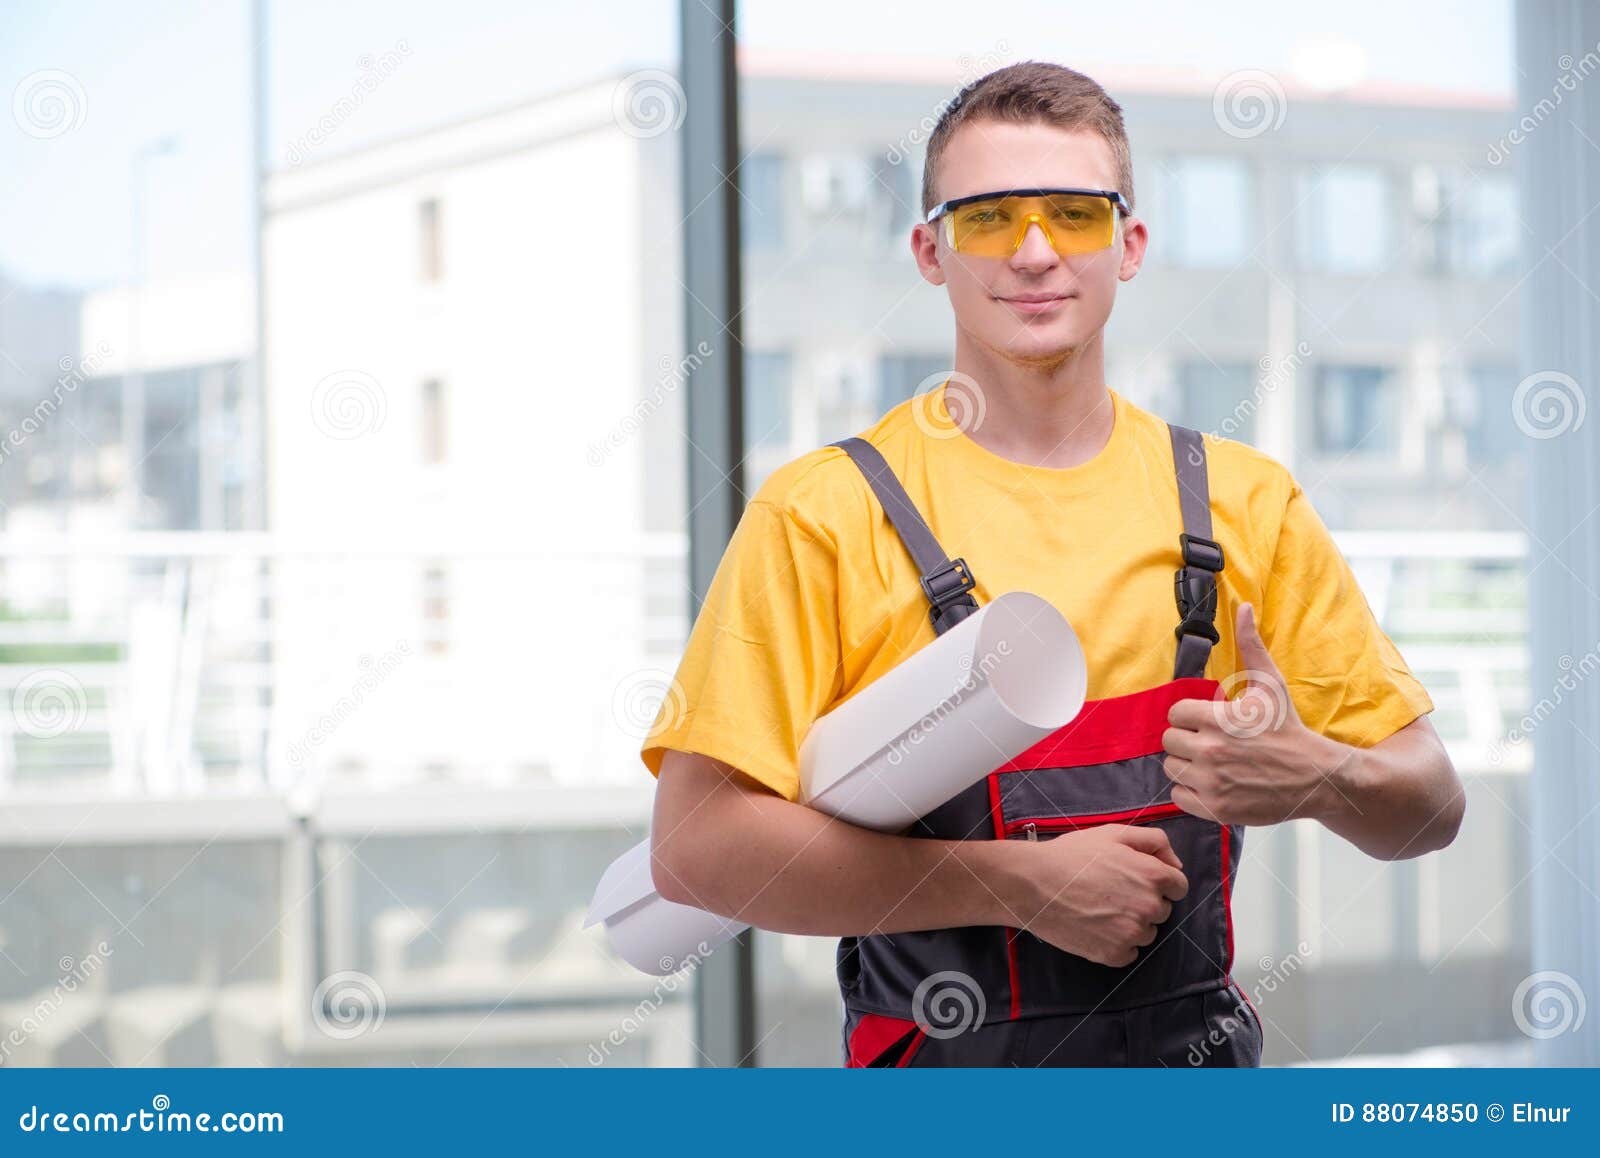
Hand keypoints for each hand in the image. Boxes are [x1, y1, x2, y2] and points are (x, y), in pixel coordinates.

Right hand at [1013, 824, 1189, 967]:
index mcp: (1153, 876)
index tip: (1136, 880)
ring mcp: (1132, 933)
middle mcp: (1149, 907)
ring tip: (1100, 908)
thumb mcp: (1114, 833)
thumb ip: (1154, 841)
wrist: (1032, 883)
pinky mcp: (1113, 954)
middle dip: (1143, 901)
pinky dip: (1116, 943)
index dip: (1159, 881)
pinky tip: (1095, 926)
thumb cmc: (1071, 855)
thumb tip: (1176, 864)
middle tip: (1111, 891)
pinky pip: (1129, 953)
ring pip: (1146, 933)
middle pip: (1162, 910)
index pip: (1178, 886)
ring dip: (1131, 924)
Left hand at [1161, 601, 1350, 825]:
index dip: (1188, 715)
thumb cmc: (1288, 729)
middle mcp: (1211, 751)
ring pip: (1171, 768)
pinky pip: (1179, 797)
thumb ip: (1250, 646)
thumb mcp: (1270, 685)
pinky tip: (1211, 782)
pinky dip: (1190, 792)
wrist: (1315, 777)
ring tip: (1210, 761)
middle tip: (1209, 741)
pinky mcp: (1216, 808)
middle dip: (1186, 739)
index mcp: (1219, 719)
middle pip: (1169, 741)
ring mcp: (1212, 782)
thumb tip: (1243, 606)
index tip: (1206, 719)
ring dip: (1185, 764)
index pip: (1175, 714)